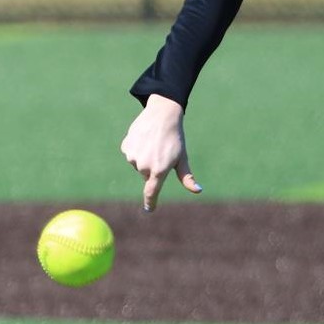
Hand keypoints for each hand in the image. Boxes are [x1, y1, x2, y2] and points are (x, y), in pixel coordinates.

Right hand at [120, 93, 202, 210]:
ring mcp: (133, 156)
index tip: (150, 209)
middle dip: (154, 168)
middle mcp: (144, 166)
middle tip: (161, 152)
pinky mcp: (126, 147)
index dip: (150, 201)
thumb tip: (198, 191)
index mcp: (159, 170)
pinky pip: (131, 154)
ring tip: (153, 143)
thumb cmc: (175, 138)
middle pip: (147, 175)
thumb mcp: (182, 158)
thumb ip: (187, 177)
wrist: (162, 114)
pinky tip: (144, 138)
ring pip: (138, 164)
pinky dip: (137, 149)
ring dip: (145, 158)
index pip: (151, 192)